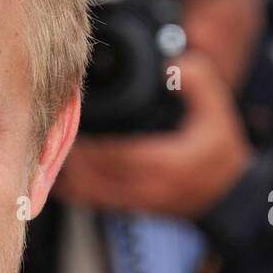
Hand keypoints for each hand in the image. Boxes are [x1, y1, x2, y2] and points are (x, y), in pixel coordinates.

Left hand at [55, 49, 251, 218]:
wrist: (225, 197)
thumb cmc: (219, 153)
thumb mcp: (219, 113)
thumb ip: (200, 85)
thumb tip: (175, 65)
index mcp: (167, 164)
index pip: (119, 156)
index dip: (91, 145)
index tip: (72, 125)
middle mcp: (148, 187)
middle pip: (96, 175)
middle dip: (72, 155)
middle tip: (49, 132)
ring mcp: (136, 201)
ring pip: (89, 192)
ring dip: (67, 173)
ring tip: (47, 150)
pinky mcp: (128, 208)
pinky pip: (92, 202)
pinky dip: (73, 189)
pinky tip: (58, 174)